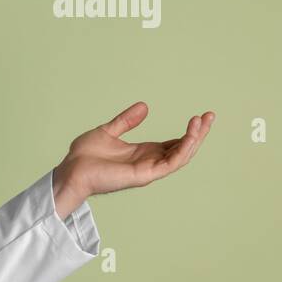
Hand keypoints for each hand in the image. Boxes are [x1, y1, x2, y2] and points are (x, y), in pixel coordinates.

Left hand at [55, 102, 213, 209]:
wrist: (71, 170)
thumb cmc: (84, 156)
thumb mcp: (108, 131)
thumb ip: (126, 121)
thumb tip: (144, 106)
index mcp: (144, 153)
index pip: (175, 143)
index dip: (190, 131)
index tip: (201, 116)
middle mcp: (150, 162)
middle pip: (183, 149)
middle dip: (199, 133)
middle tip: (210, 115)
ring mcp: (148, 170)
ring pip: (181, 156)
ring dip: (194, 139)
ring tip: (201, 121)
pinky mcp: (144, 175)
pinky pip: (171, 163)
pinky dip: (183, 149)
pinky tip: (190, 135)